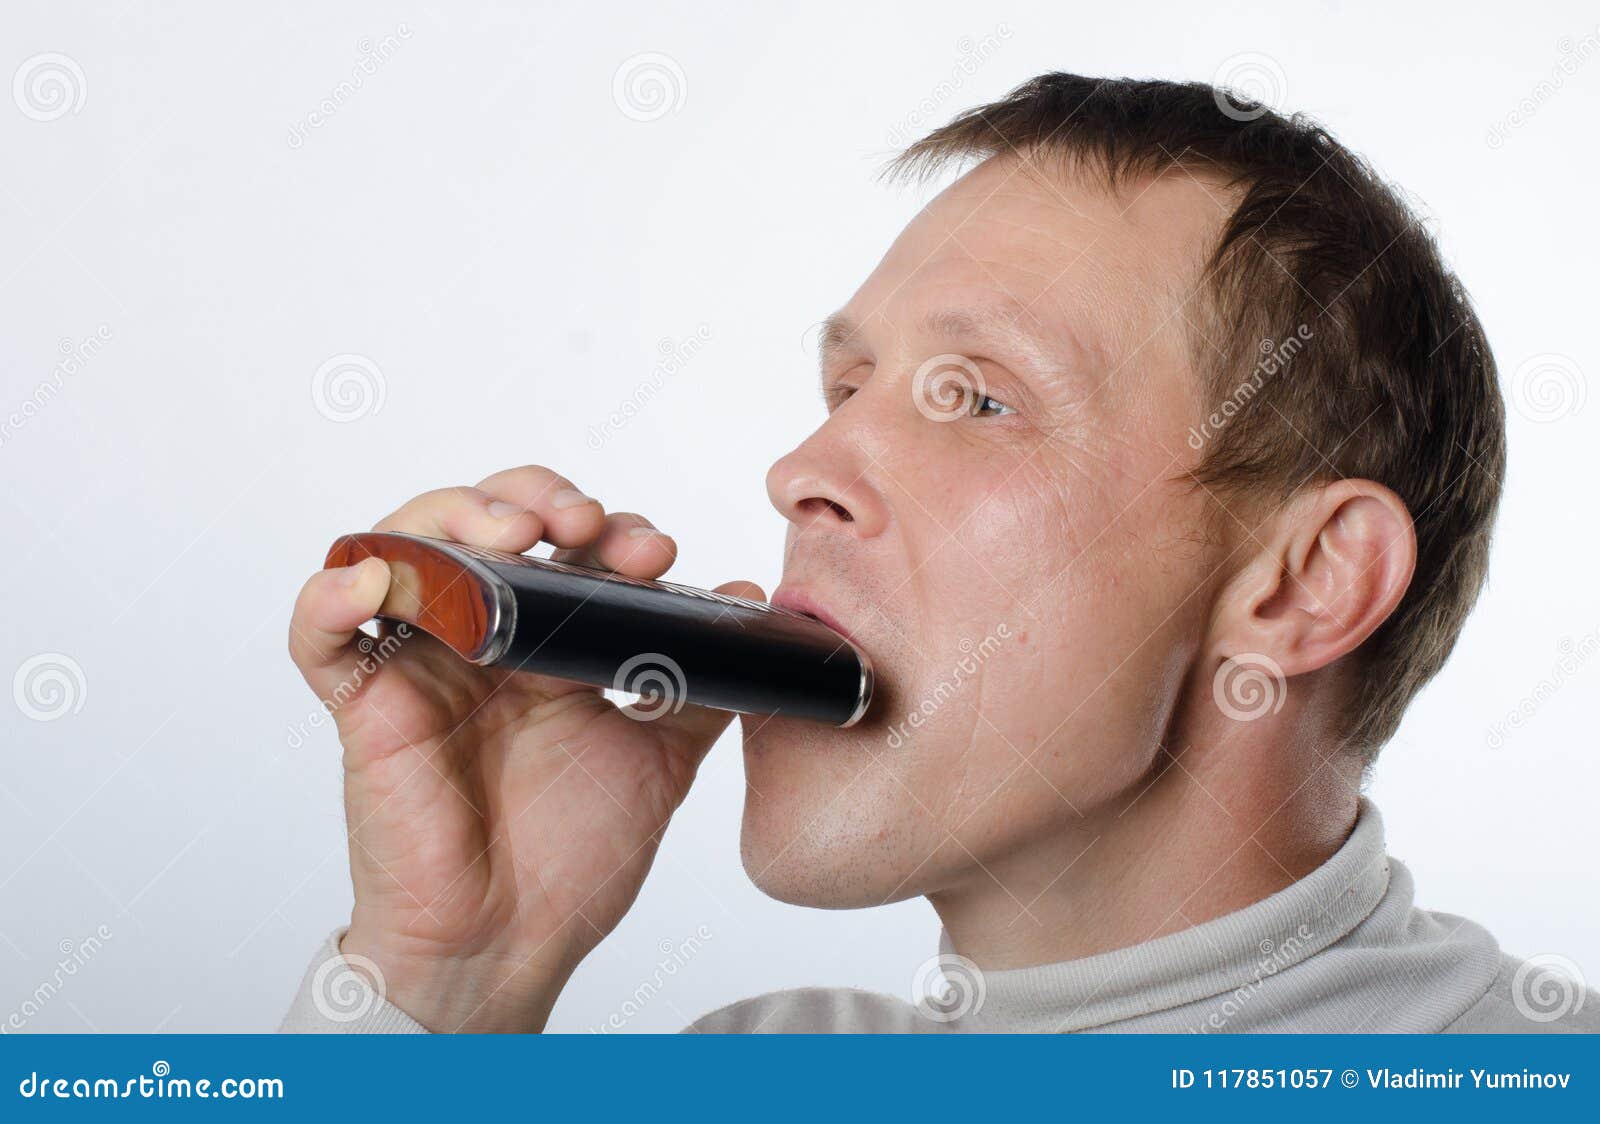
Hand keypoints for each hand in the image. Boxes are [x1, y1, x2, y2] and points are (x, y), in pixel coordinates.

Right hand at [287, 465, 759, 1030]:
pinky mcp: (366, 707)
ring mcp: (419, 664)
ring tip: (509, 534)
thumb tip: (748, 599)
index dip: (607, 529)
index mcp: (545, 640)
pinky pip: (319, 636)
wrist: (514, 945)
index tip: (656, 553)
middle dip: (533, 498)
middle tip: (586, 525)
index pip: (561, 542)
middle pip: (479, 520)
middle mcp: (478, 638)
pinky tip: (368, 580)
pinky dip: (328, 596)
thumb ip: (701, 682)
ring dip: (450, 517)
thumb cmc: (574, 858)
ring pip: (403, 548)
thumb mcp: (662, 758)